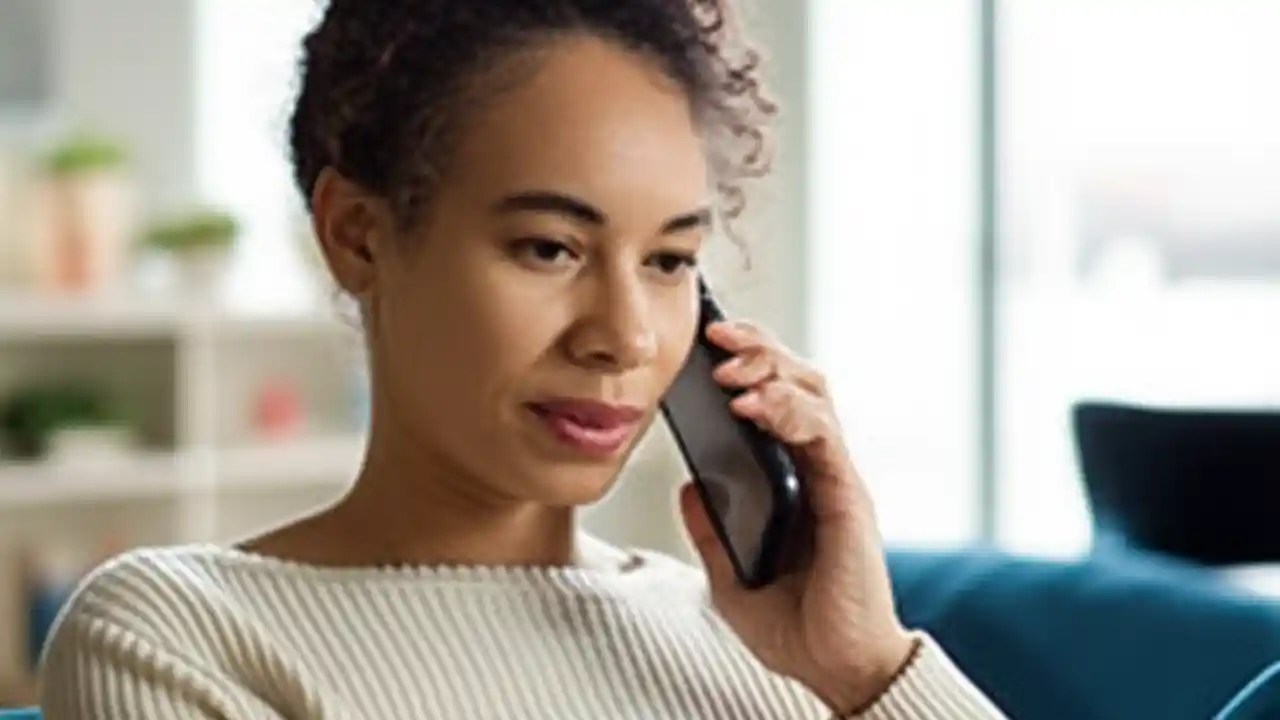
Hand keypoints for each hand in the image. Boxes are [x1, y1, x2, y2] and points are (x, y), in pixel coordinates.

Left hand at [678, 319, 915, 714]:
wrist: (838, 669)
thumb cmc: (797, 627)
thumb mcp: (731, 575)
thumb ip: (712, 531)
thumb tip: (689, 486)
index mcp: (793, 481)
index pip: (776, 400)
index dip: (748, 364)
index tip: (707, 344)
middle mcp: (819, 469)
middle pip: (799, 381)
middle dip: (759, 348)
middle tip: (716, 336)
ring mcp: (836, 478)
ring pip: (815, 395)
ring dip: (770, 371)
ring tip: (729, 369)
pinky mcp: (848, 495)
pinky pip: (822, 435)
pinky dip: (788, 412)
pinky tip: (752, 408)